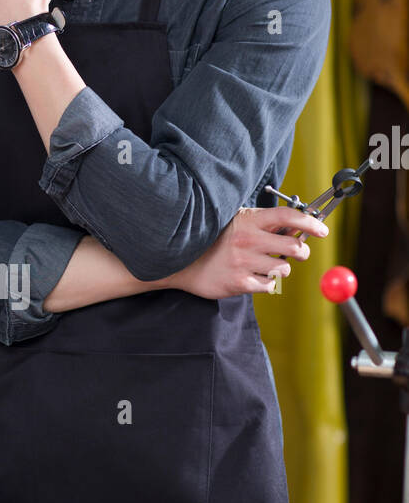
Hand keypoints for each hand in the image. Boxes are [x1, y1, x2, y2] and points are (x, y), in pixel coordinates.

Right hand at [170, 206, 329, 298]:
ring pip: (283, 269)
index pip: (288, 216)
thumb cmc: (213, 240)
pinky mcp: (238, 283)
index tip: (322, 230)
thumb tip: (298, 226)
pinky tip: (253, 277)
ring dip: (281, 269)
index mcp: (248, 220)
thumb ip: (264, 223)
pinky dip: (266, 283)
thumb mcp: (236, 222)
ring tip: (265, 265)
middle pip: (293, 246)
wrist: (180, 262)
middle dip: (301, 251)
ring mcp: (242, 262)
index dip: (310, 222)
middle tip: (297, 252)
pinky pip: (269, 286)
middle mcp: (247, 240)